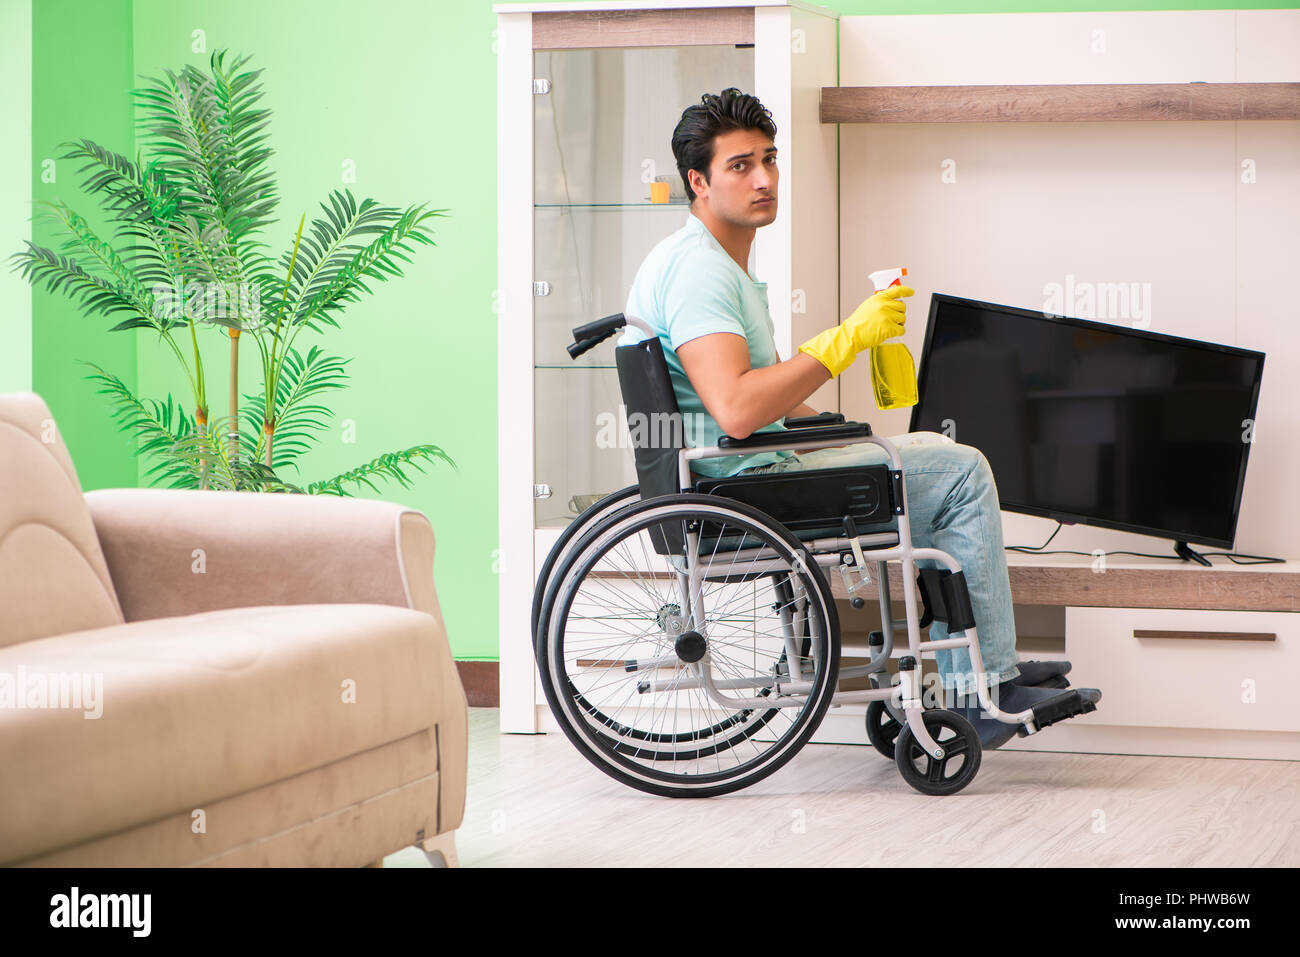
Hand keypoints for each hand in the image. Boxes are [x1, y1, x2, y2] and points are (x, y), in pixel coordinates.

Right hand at [797, 285, 913, 377]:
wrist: (851, 334)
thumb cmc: (857, 322)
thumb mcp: (868, 305)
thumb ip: (881, 301)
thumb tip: (892, 299)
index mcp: (879, 298)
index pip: (897, 290)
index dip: (906, 291)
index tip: (911, 292)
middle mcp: (884, 305)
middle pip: (902, 307)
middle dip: (899, 313)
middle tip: (891, 319)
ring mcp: (887, 316)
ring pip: (903, 318)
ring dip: (898, 323)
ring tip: (887, 326)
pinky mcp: (889, 328)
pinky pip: (902, 330)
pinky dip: (898, 332)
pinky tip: (890, 332)